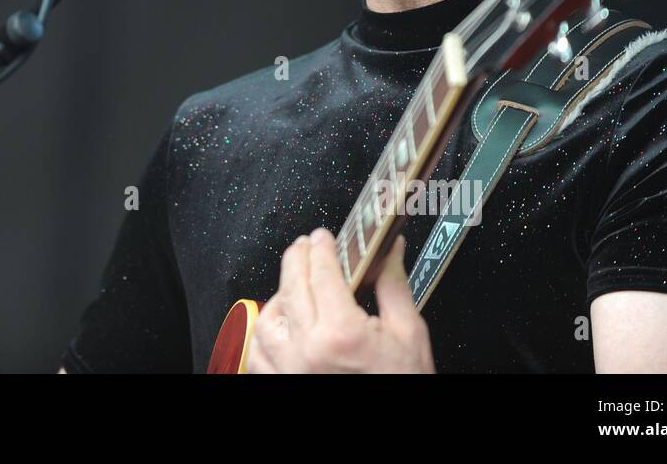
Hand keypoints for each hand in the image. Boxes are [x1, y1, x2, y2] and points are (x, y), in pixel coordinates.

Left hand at [246, 227, 435, 372]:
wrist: (395, 430)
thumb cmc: (404, 385)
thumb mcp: (409, 334)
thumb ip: (393, 286)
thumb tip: (389, 250)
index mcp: (341, 334)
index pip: (322, 272)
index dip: (322, 247)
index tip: (323, 236)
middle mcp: (308, 351)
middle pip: (292, 286)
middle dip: (298, 258)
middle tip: (306, 246)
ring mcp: (289, 370)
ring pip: (268, 319)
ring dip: (279, 295)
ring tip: (295, 285)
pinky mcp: (281, 384)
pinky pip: (257, 354)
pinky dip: (266, 334)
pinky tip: (281, 325)